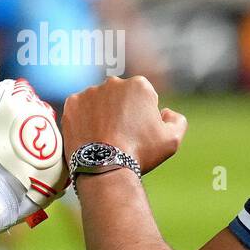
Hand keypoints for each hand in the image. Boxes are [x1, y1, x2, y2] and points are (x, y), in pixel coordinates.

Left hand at [62, 76, 186, 175]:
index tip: (139, 131)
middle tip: (121, 135)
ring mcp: (90, 92)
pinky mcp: (71, 104)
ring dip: (101, 114)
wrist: (105, 167)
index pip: (143, 96)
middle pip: (120, 96)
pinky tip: (90, 135)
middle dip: (121, 110)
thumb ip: (177, 120)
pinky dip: (84, 120)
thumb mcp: (173, 139)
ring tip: (103, 138)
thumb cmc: (141, 153)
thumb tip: (165, 112)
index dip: (143, 115)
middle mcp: (113, 82)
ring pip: (98, 101)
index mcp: (139, 85)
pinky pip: (80, 109)